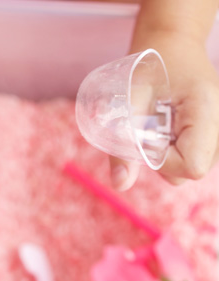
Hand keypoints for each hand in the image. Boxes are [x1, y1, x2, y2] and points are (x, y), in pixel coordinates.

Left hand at [111, 35, 218, 189]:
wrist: (171, 45)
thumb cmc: (149, 66)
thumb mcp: (129, 101)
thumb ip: (123, 146)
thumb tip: (120, 185)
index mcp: (205, 110)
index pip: (192, 166)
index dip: (163, 161)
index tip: (147, 139)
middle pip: (191, 170)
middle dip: (162, 159)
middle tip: (149, 128)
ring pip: (191, 167)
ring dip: (167, 154)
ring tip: (159, 124)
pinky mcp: (212, 133)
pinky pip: (192, 156)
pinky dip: (173, 148)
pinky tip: (167, 127)